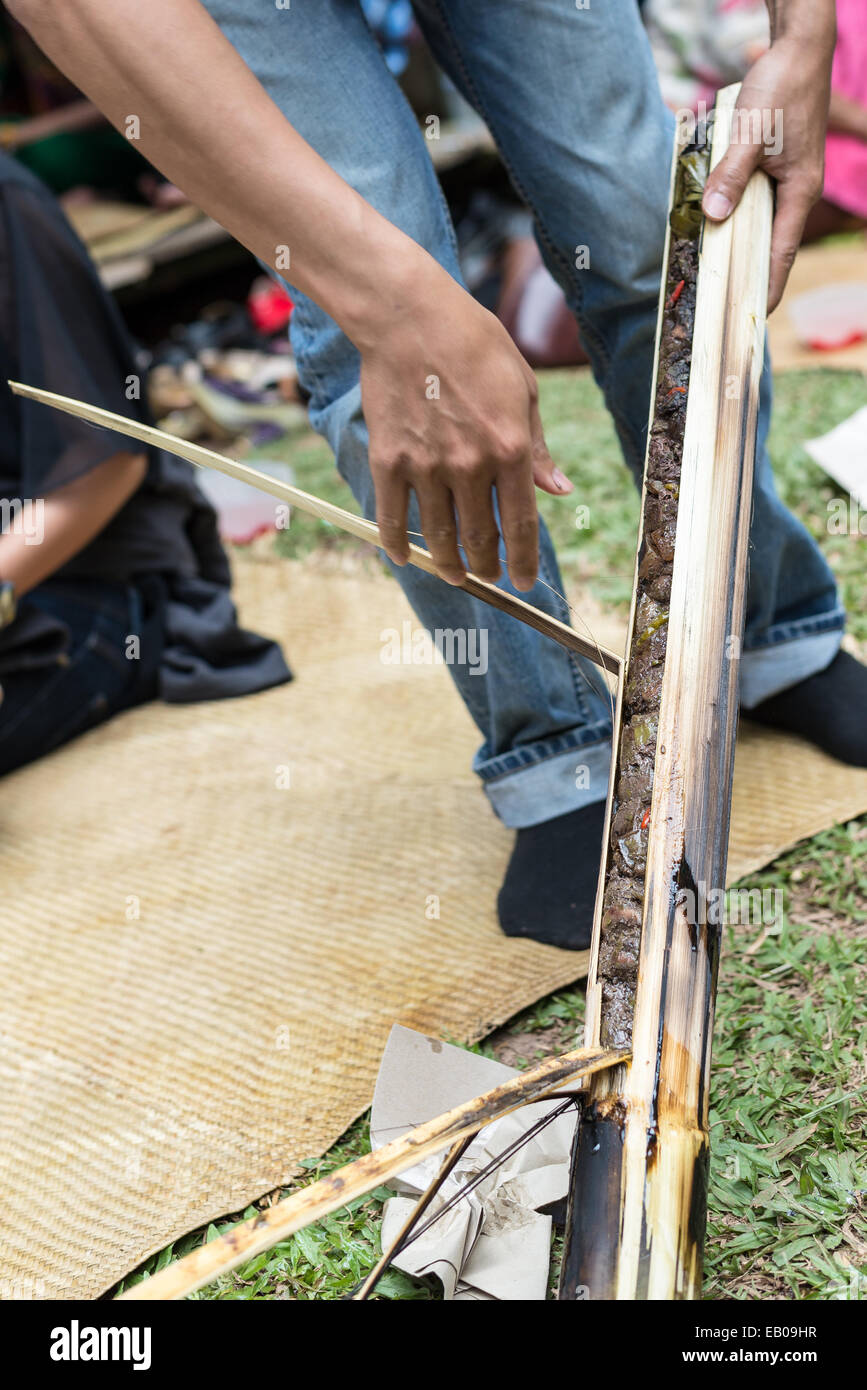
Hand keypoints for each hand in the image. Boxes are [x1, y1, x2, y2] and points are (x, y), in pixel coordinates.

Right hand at [358, 257, 569, 591]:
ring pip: (439, 537)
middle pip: (479, 540)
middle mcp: (470, 464)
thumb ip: (537, 447)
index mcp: (510, 448)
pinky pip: (392, 518)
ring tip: (456, 575)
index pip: (521, 526)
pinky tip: (407, 559)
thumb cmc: (472, 343)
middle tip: (489, 576)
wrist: (407, 315)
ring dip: (449, 566)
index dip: (524, 562)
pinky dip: (399, 545)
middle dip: (488, 568)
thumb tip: (558, 490)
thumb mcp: (522, 388)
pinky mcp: (389, 460)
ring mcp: (426, 466)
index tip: (525, 582)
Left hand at [701, 16, 835, 311]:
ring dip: (744, 246)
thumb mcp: (749, 133)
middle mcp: (798, 190)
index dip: (768, 285)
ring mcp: (790, 178)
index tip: (754, 316)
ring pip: (764, 223)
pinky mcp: (780, 164)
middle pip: (773, 244)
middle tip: (727, 306)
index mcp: (799, 190)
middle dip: (752, 274)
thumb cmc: (780, 87)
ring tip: (720, 277)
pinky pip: (760, 202)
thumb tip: (713, 216)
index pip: (782, 252)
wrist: (798, 49)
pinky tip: (720, 227)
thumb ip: (730, 176)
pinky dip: (742, 218)